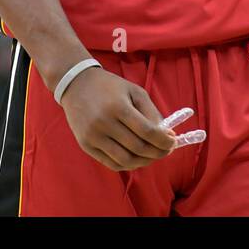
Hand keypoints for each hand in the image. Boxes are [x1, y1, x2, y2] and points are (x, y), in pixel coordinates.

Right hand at [59, 67, 177, 171]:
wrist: (75, 84)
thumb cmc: (109, 87)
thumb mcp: (134, 91)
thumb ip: (151, 112)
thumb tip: (166, 135)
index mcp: (118, 107)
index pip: (147, 131)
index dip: (163, 141)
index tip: (173, 142)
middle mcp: (104, 123)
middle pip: (138, 148)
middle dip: (158, 152)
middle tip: (167, 150)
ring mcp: (93, 136)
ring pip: (126, 160)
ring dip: (145, 162)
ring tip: (153, 155)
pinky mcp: (86, 145)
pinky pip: (112, 164)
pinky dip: (128, 165)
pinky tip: (137, 158)